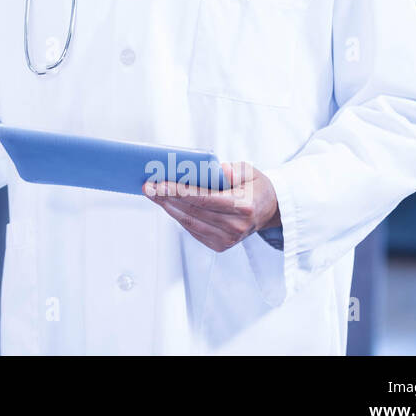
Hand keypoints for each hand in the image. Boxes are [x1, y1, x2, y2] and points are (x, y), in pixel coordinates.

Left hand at [143, 161, 278, 251]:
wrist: (268, 210)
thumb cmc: (255, 186)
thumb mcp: (249, 171)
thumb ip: (234, 170)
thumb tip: (218, 170)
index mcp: (244, 207)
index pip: (204, 199)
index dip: (179, 192)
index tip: (160, 183)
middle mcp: (236, 227)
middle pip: (193, 211)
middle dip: (167, 198)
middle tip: (148, 186)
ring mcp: (228, 239)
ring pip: (189, 223)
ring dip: (168, 208)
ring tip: (153, 194)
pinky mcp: (220, 245)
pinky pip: (193, 230)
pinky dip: (178, 216)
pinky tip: (167, 204)